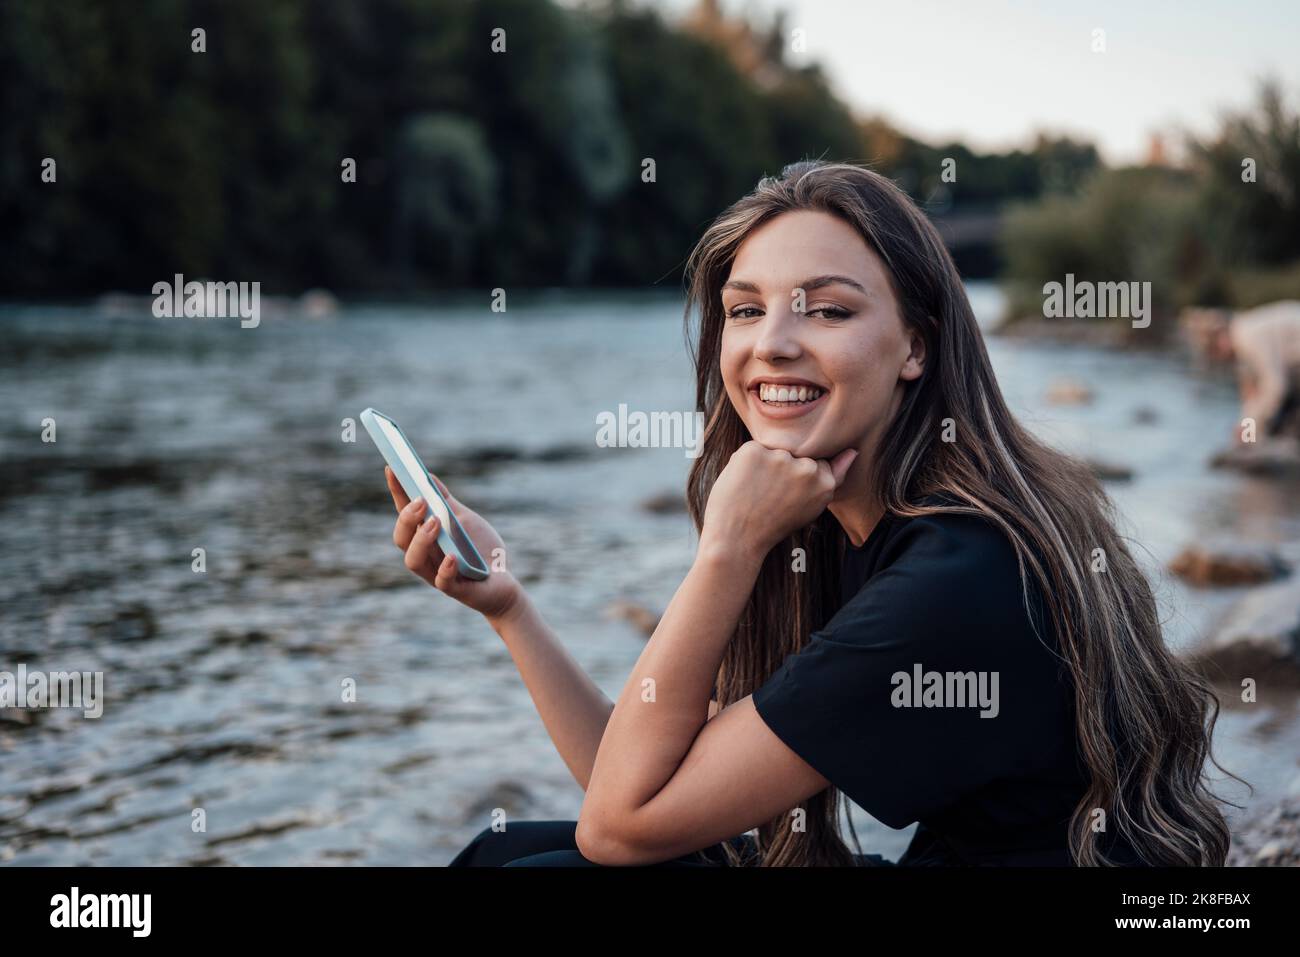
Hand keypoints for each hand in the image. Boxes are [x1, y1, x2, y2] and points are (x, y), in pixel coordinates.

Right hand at [384, 465, 523, 623]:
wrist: (503, 582)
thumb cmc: (480, 549)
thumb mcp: (465, 519)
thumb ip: (446, 502)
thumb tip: (427, 476)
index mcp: (425, 536)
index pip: (404, 513)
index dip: (396, 492)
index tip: (392, 468)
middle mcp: (425, 555)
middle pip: (402, 538)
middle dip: (406, 518)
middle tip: (421, 502)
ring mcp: (436, 573)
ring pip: (413, 561)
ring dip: (421, 540)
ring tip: (435, 523)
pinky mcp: (455, 589)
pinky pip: (443, 582)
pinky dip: (445, 569)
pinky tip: (452, 556)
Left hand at [700, 441, 857, 559]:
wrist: (737, 539)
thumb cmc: (772, 524)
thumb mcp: (810, 506)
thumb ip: (833, 478)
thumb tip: (852, 452)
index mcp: (824, 483)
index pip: (815, 461)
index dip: (796, 478)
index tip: (786, 495)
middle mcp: (807, 468)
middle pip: (795, 453)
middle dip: (781, 469)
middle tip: (768, 496)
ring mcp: (781, 458)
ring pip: (773, 449)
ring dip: (763, 464)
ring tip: (754, 491)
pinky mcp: (754, 451)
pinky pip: (751, 449)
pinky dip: (744, 464)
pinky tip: (743, 484)